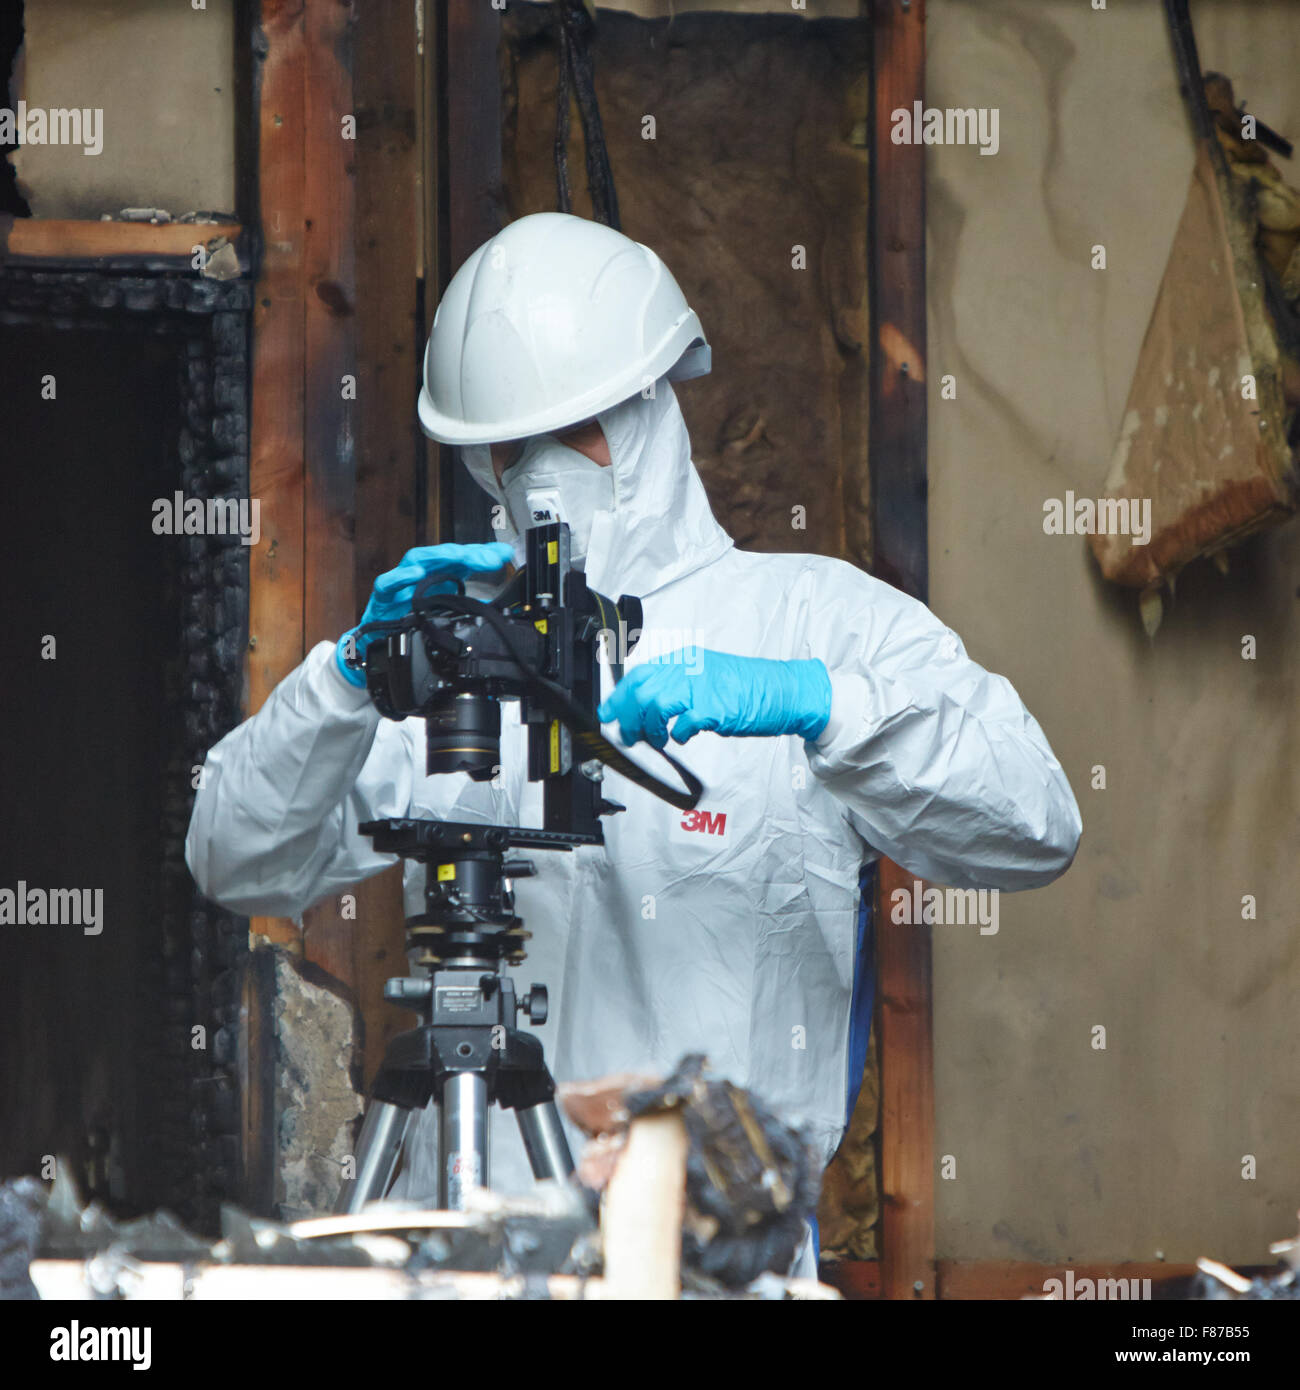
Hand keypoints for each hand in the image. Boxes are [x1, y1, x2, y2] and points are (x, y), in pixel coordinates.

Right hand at [336, 541, 513, 686]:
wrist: (380, 644)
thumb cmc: (412, 621)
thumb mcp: (447, 612)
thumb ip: (471, 603)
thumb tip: (498, 601)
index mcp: (437, 576)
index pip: (461, 558)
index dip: (482, 555)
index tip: (503, 556)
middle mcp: (420, 574)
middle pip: (443, 555)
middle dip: (467, 554)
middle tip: (487, 558)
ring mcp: (400, 582)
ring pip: (417, 559)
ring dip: (439, 556)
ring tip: (458, 556)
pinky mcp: (382, 596)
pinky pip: (387, 583)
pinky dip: (401, 576)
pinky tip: (416, 573)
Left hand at [597, 650, 831, 748]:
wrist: (782, 691)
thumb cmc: (746, 687)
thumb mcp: (706, 676)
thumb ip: (678, 684)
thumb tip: (646, 705)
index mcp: (686, 660)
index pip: (640, 674)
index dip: (618, 696)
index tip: (607, 713)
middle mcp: (690, 669)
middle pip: (642, 691)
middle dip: (629, 717)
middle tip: (629, 735)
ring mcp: (703, 687)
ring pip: (656, 705)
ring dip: (651, 728)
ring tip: (657, 739)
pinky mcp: (716, 708)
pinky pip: (684, 725)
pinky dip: (679, 735)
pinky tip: (685, 736)